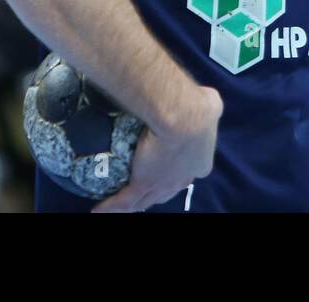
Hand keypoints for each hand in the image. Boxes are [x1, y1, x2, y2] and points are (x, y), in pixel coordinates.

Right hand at [93, 87, 222, 211]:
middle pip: (166, 193)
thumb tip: (205, 98)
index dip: (177, 174)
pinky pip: (125, 199)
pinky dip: (111, 206)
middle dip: (156, 194)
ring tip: (117, 208)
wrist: (182, 117)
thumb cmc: (197, 107)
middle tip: (144, 193)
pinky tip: (98, 210)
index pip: (186, 174)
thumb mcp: (210, 105)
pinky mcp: (144, 183)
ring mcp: (163, 184)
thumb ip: (207, 105)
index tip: (169, 168)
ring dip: (132, 205)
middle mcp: (183, 179)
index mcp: (201, 163)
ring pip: (145, 200)